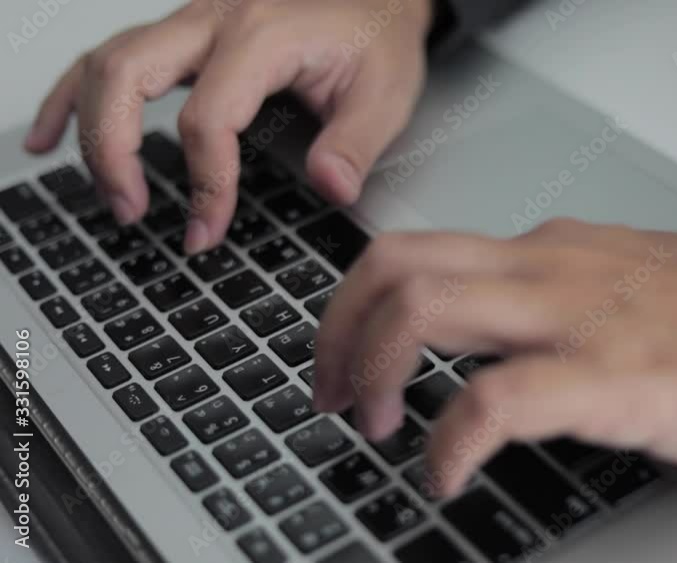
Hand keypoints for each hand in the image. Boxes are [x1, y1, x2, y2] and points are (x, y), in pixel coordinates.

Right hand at [25, 0, 432, 252]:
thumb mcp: (387, 91)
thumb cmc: (379, 35)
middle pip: (127, 74)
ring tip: (104, 191)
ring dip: (86, 127)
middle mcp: (217, 17)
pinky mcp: (186, 31)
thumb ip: (356, 142)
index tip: (208, 231)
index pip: (209, 116)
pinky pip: (112, 55)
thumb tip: (330, 186)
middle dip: (113, 150)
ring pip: (108, 61)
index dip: (205, 183)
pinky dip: (74, 95)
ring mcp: (195, 19)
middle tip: (132, 211)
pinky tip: (53, 132)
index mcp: (264, 34)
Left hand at [313, 219, 676, 495]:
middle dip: (337, 330)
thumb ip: (564, 300)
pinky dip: (451, 440)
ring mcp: (584, 319)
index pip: (422, 248)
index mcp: (558, 251)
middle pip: (398, 264)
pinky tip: (446, 474)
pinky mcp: (621, 378)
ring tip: (372, 428)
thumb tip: (505, 338)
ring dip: (372, 371)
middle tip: (329, 391)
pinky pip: (498, 400)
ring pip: (428, 309)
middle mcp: (556, 269)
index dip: (360, 304)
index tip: (345, 353)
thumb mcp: (636, 285)